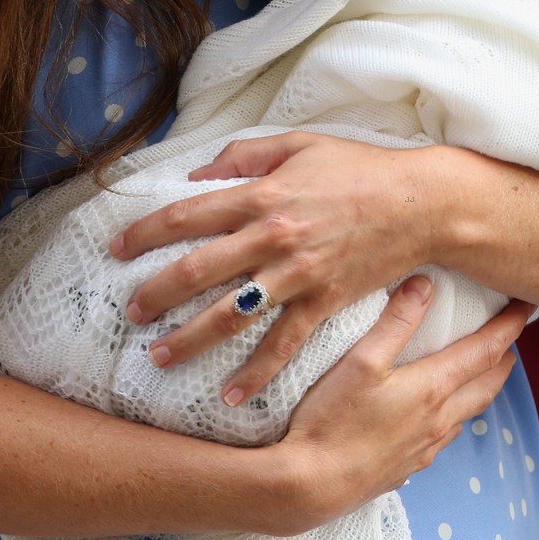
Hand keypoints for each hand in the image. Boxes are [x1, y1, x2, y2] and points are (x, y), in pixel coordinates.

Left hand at [109, 131, 439, 402]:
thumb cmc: (361, 169)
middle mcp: (273, 238)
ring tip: (159, 356)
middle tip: (129, 312)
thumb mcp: (300, 144)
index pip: (187, 215)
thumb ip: (245, 154)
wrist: (421, 204)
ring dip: (190, 338)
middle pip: (198, 270)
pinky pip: (283, 345)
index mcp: (263, 195)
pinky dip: (256, 373)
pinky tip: (230, 395)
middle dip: (156, 293)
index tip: (117, 249)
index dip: (145, 232)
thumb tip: (199, 172)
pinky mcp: (324, 303)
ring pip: (231, 314)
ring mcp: (298, 275)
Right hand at [274, 277, 531, 532]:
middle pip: (487, 384)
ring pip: (469, 413)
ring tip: (483, 370)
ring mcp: (425, 448)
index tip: (527, 305)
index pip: (486, 350)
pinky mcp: (407, 468)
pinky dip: (456, 416)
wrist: (308, 487)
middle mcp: (439, 420)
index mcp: (433, 388)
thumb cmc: (329, 420)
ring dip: (482, 387)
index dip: (510, 325)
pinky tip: (440, 415)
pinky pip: (445, 437)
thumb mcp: (360, 361)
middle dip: (504, 357)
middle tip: (511, 336)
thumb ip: (396, 321)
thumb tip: (425, 283)